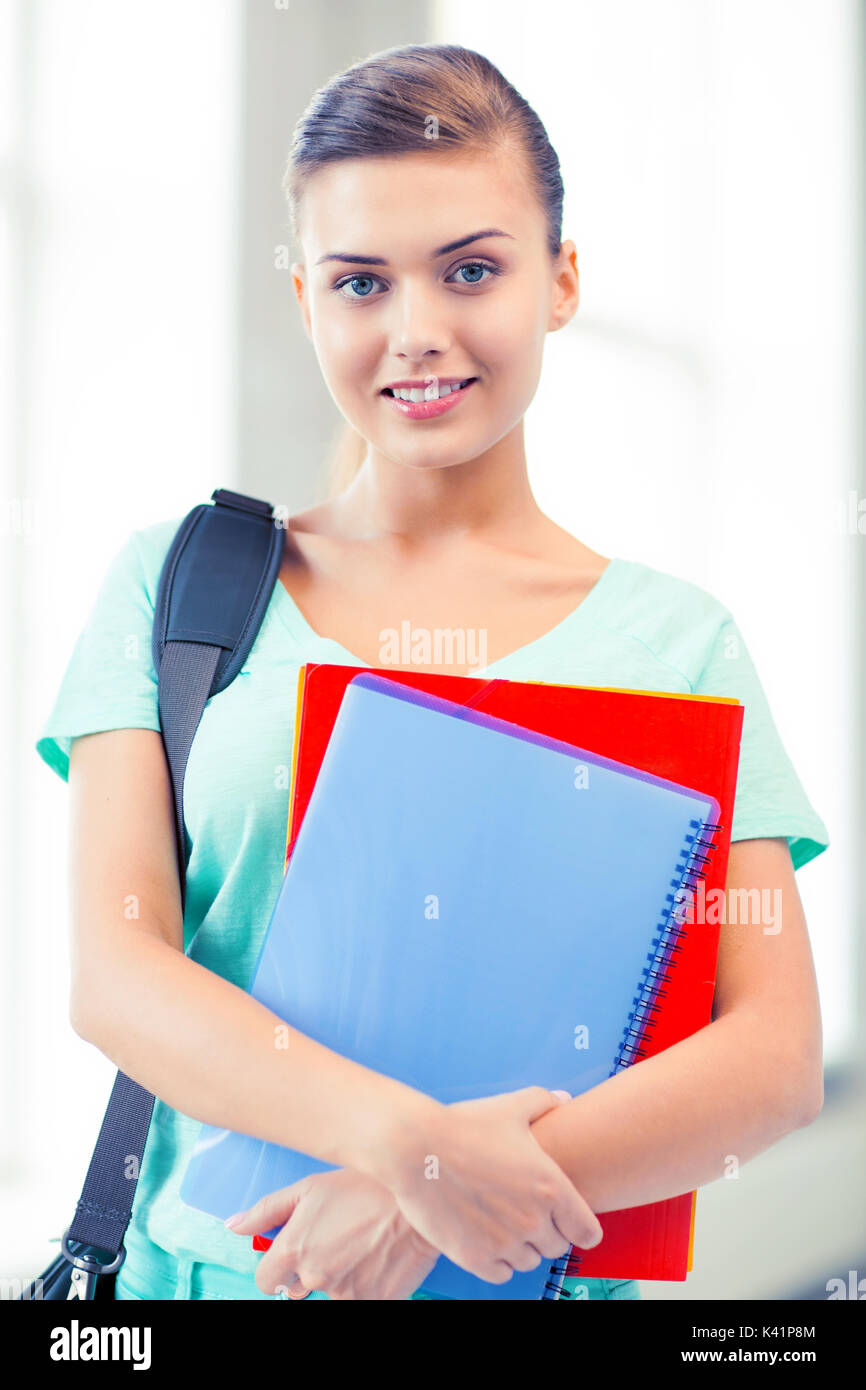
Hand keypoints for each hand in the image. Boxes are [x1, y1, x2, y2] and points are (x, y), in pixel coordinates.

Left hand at [224, 1168, 439, 1300]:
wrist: (419, 1195)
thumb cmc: (365, 1185)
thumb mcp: (309, 1187)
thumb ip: (267, 1211)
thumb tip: (233, 1226)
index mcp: (293, 1250)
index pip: (266, 1281)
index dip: (277, 1268)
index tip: (292, 1256)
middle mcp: (315, 1276)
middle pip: (299, 1288)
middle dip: (312, 1269)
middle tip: (337, 1240)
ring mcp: (346, 1293)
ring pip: (334, 1292)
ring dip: (343, 1275)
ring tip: (363, 1242)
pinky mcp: (376, 1302)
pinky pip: (363, 1299)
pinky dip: (368, 1284)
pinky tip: (378, 1257)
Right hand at [385, 1086, 603, 1285]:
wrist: (416, 1148)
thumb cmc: (464, 1126)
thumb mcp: (510, 1107)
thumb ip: (544, 1102)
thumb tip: (564, 1099)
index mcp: (551, 1187)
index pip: (587, 1231)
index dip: (581, 1226)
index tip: (570, 1222)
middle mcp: (533, 1221)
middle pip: (556, 1246)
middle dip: (547, 1231)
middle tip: (527, 1212)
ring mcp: (504, 1243)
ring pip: (529, 1261)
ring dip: (522, 1247)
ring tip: (504, 1223)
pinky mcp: (475, 1258)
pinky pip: (501, 1275)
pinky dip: (498, 1261)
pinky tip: (487, 1239)